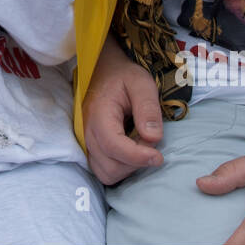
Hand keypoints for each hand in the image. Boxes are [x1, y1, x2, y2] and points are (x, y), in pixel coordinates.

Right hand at [82, 34, 163, 184]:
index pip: (113, 145)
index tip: (158, 157)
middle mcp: (87, 131)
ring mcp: (86, 141)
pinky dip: (119, 168)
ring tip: (141, 148)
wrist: (103, 71)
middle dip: (135, 163)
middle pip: (110, 166)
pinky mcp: (90, 147)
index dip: (137, 157)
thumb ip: (148, 109)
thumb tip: (153, 139)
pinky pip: (102, 170)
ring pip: (105, 173)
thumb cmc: (123, 76)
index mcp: (99, 113)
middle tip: (151, 146)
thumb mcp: (141, 83)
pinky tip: (131, 152)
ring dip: (128, 168)